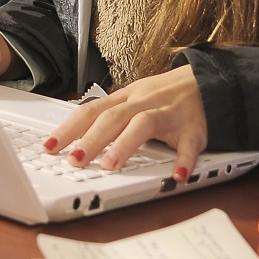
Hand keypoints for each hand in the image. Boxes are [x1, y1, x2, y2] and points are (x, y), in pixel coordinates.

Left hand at [43, 66, 206, 179]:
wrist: (209, 82)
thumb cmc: (164, 96)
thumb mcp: (134, 99)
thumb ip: (108, 114)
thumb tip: (74, 131)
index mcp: (126, 98)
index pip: (92, 110)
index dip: (69, 128)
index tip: (49, 146)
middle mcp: (144, 102)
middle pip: (113, 117)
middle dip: (91, 139)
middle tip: (73, 160)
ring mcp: (168, 114)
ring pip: (144, 124)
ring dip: (125, 144)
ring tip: (110, 165)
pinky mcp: (194, 128)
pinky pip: (189, 144)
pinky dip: (183, 161)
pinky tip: (176, 177)